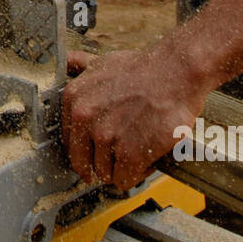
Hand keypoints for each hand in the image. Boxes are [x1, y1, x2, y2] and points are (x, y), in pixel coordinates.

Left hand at [61, 40, 211, 190]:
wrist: (176, 72)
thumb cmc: (143, 69)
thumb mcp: (102, 62)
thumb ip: (79, 65)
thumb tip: (66, 60)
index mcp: (74, 99)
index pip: (69, 142)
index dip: (86, 149)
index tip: (98, 151)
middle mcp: (84, 118)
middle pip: (83, 163)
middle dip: (101, 164)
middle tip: (119, 158)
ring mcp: (106, 136)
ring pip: (105, 174)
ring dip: (123, 169)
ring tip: (139, 150)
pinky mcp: (129, 154)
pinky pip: (125, 181)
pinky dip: (138, 174)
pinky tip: (148, 158)